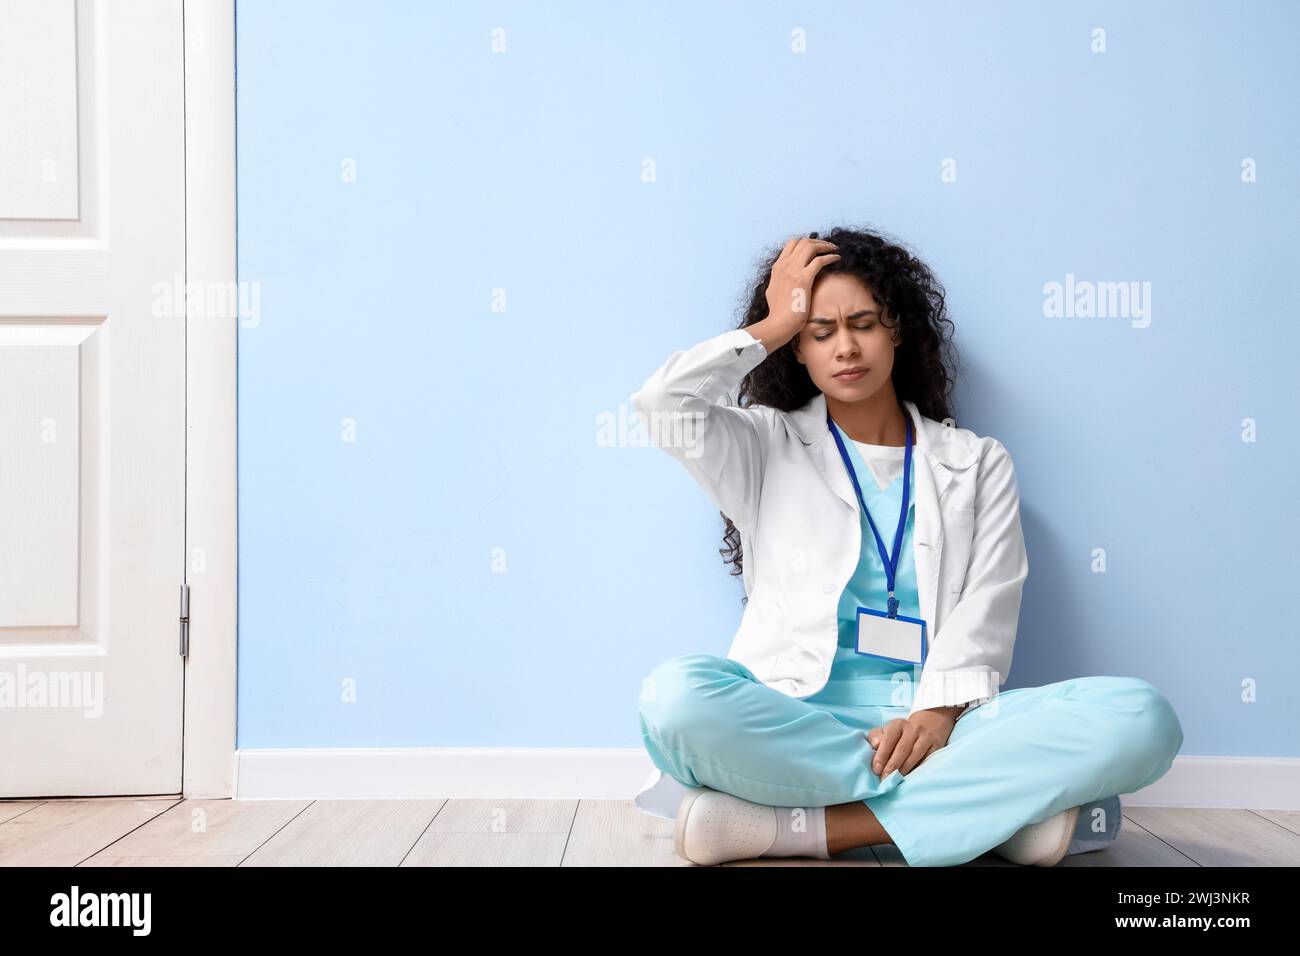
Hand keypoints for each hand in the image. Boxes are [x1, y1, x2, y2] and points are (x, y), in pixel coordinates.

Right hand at [747, 235, 839, 351]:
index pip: (791, 244)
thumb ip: (780, 281)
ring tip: (835, 249)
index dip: (805, 242)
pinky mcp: (804, 279)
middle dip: (818, 241)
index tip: (816, 247)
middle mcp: (785, 265)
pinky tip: (838, 259)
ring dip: (825, 245)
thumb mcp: (773, 291)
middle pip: (803, 242)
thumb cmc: (778, 313)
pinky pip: (820, 260)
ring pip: (811, 247)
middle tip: (828, 246)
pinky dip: (831, 256)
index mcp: (778, 267)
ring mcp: (793, 270)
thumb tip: (785, 279)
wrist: (779, 323)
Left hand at [866, 710, 956, 777]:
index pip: (888, 739)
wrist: (930, 722)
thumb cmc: (902, 732)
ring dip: (905, 769)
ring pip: (915, 754)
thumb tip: (875, 745)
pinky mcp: (937, 746)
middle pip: (902, 748)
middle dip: (892, 765)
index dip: (882, 755)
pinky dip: (919, 769)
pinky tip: (911, 777)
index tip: (876, 769)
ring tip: (896, 780)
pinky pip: (927, 759)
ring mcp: (926, 737)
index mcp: (898, 724)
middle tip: (885, 779)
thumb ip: (876, 736)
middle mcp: (913, 729)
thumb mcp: (887, 730)